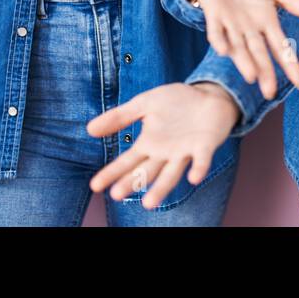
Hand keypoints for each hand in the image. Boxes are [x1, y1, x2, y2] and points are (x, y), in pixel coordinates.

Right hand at [87, 81, 239, 208]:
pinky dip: (198, 168)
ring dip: (161, 188)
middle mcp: (165, 153)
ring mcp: (185, 152)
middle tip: (116, 195)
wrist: (209, 94)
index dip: (112, 173)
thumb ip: (120, 117)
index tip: (95, 186)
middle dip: (132, 182)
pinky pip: (201, 160)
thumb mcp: (145, 103)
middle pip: (146, 171)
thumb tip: (89, 129)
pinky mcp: (205, 146)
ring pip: (171, 173)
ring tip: (149, 203)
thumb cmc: (177, 102)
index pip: (127, 162)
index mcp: (149, 144)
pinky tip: (193, 178)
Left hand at [188, 0, 298, 98]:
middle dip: (265, 72)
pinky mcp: (213, 15)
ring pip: (238, 46)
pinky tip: (223, 51)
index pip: (280, 47)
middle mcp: (249, 30)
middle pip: (258, 53)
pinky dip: (219, 40)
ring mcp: (230, 24)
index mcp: (265, 25)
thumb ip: (293, 3)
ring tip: (251, 77)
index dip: (290, 64)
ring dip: (244, 61)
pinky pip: (215, 31)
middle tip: (270, 93)